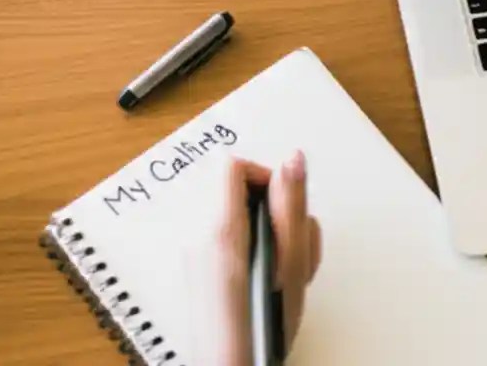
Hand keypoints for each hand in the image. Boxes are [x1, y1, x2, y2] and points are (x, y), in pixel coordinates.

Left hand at [195, 153, 321, 364]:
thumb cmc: (260, 327)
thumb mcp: (290, 263)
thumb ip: (290, 206)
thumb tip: (292, 160)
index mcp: (218, 229)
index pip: (233, 165)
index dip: (267, 176)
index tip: (287, 205)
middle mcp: (198, 235)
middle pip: (239, 189)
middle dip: (275, 210)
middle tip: (292, 247)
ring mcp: (195, 252)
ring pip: (239, 213)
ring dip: (269, 231)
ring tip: (284, 268)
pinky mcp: (200, 266)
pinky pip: (229, 235)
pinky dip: (254, 247)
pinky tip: (268, 276)